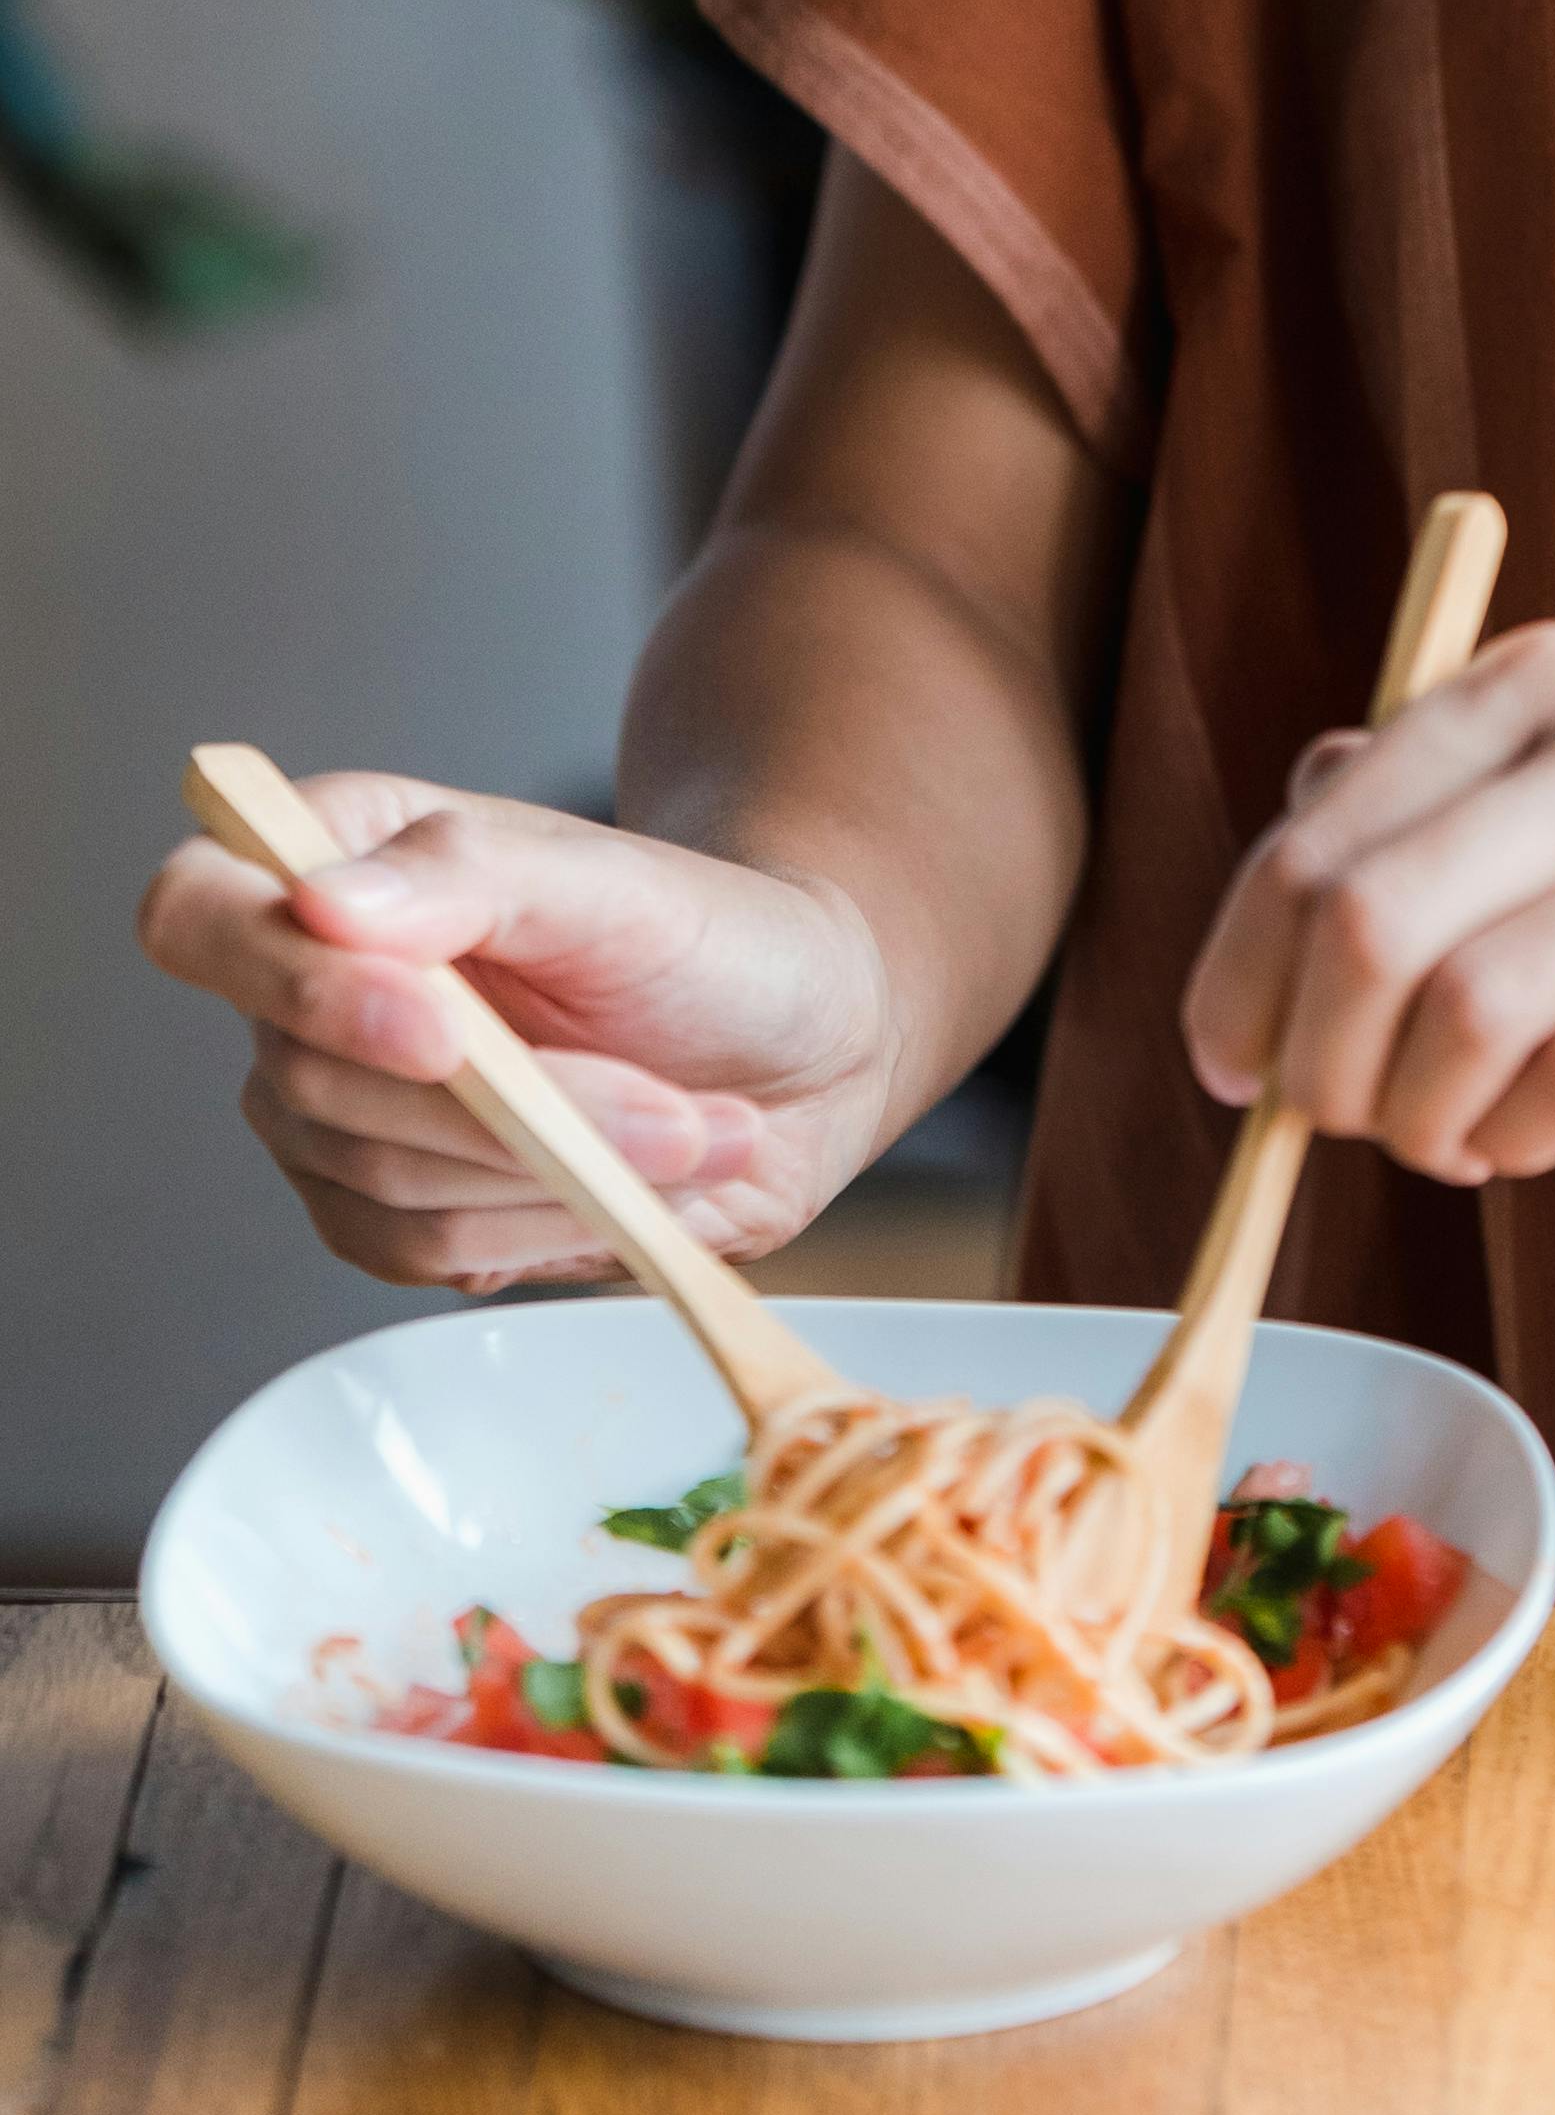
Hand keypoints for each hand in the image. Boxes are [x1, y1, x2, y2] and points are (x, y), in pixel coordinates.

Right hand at [138, 773, 904, 1288]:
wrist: (797, 1051)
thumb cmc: (711, 941)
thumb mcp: (621, 884)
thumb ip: (473, 875)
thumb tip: (322, 898)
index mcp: (339, 860)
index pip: (198, 912)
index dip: (288, 985)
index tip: (440, 1028)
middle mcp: (312, 990)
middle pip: (308, 1082)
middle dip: (517, 1107)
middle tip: (672, 1100)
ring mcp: (344, 1109)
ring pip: (376, 1185)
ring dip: (555, 1174)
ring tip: (690, 1134)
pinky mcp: (393, 1208)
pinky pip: (417, 1255)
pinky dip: (544, 1228)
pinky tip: (634, 1185)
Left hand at [1181, 631, 1554, 1183]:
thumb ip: (1463, 778)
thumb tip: (1298, 823)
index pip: (1323, 835)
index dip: (1239, 969)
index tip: (1230, 1059)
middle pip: (1369, 924)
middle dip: (1311, 1063)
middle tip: (1330, 1122)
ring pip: (1466, 1010)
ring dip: (1416, 1119)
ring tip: (1453, 1137)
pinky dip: (1522, 1138)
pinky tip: (1538, 1139)